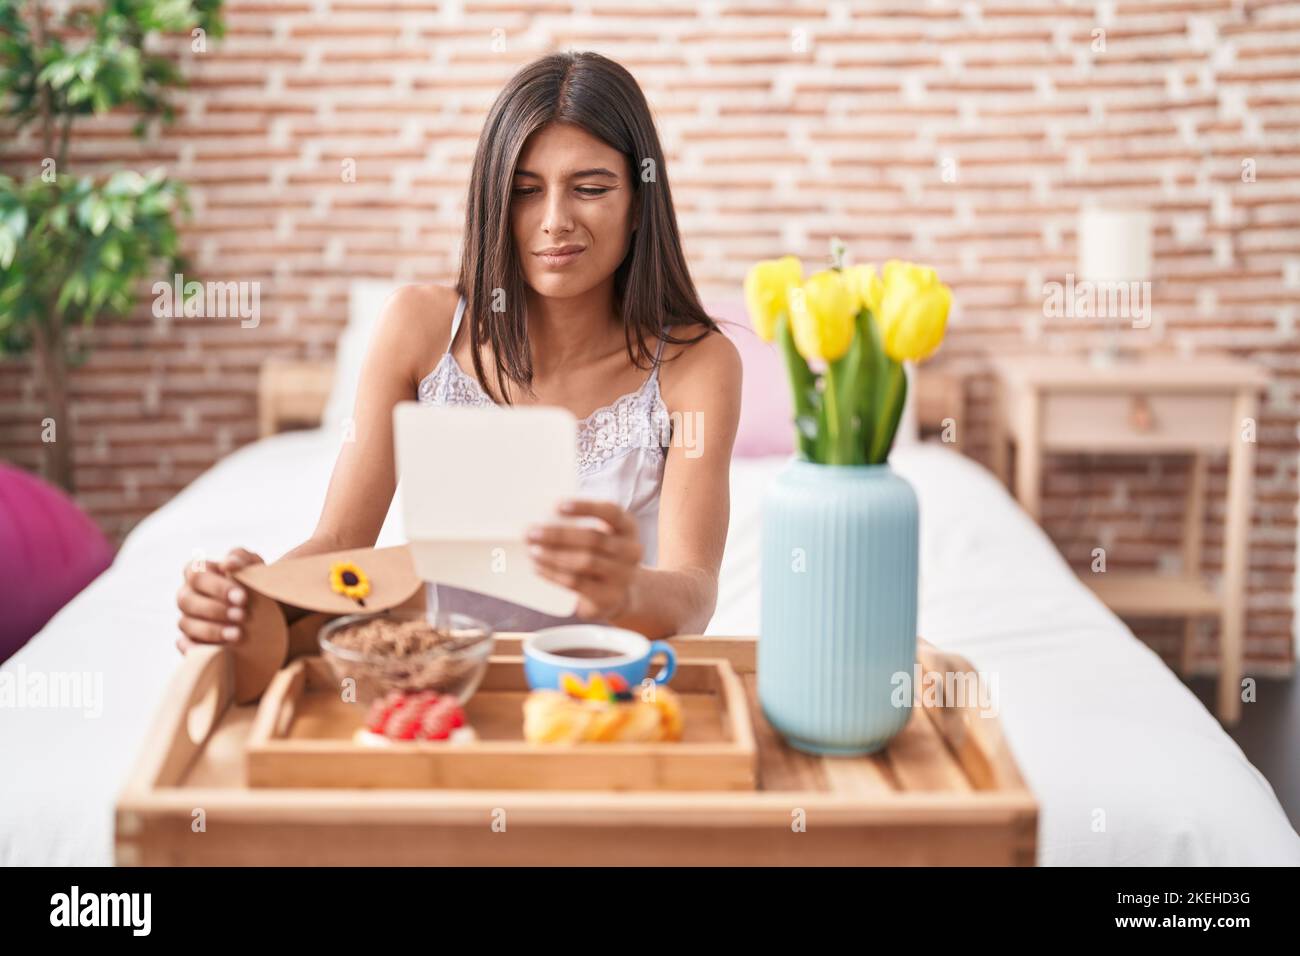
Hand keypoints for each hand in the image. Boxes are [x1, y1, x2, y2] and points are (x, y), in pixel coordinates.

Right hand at [175, 547, 264, 652]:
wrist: (270, 610)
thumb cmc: (255, 583)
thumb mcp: (254, 566)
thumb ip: (241, 558)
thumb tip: (228, 564)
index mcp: (198, 573)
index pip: (195, 575)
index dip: (217, 586)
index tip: (243, 597)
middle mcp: (187, 595)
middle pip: (186, 600)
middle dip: (215, 609)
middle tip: (242, 616)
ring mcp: (187, 619)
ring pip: (186, 624)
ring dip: (211, 630)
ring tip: (238, 635)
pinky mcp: (191, 641)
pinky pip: (185, 645)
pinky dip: (197, 649)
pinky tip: (219, 651)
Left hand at [527, 500, 642, 620]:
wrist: (618, 595)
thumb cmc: (600, 557)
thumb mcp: (601, 538)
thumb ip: (578, 526)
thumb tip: (537, 519)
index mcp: (628, 528)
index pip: (610, 512)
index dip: (585, 507)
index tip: (557, 506)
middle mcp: (631, 551)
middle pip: (593, 538)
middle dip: (558, 535)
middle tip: (531, 533)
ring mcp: (623, 576)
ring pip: (584, 561)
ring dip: (554, 556)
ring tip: (532, 551)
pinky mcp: (608, 597)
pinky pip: (577, 583)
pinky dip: (554, 575)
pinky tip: (539, 568)